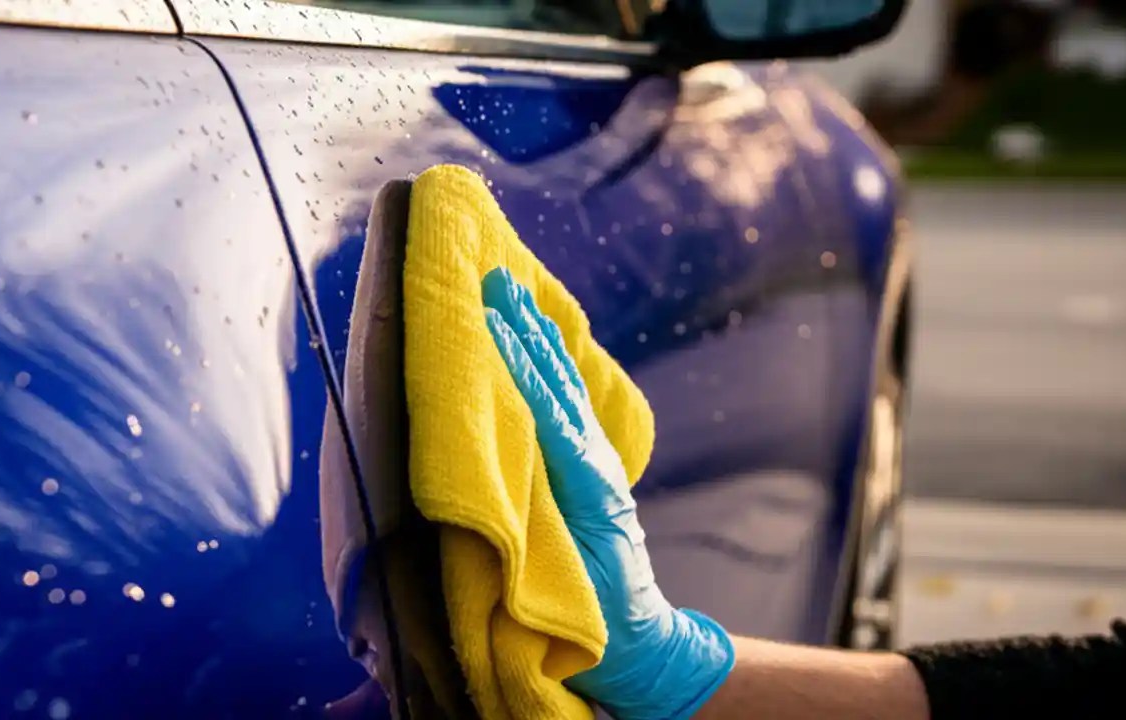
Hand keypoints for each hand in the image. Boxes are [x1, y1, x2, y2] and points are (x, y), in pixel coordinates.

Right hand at [482, 268, 734, 719]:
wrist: (633, 637)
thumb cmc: (593, 609)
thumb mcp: (568, 560)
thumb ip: (548, 503)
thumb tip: (520, 449)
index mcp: (584, 476)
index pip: (546, 404)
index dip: (518, 361)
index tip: (492, 315)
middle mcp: (592, 459)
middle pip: (555, 381)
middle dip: (525, 330)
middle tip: (497, 281)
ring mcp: (595, 461)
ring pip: (566, 386)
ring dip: (540, 340)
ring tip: (517, 297)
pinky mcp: (592, 468)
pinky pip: (570, 406)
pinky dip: (554, 369)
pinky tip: (542, 347)